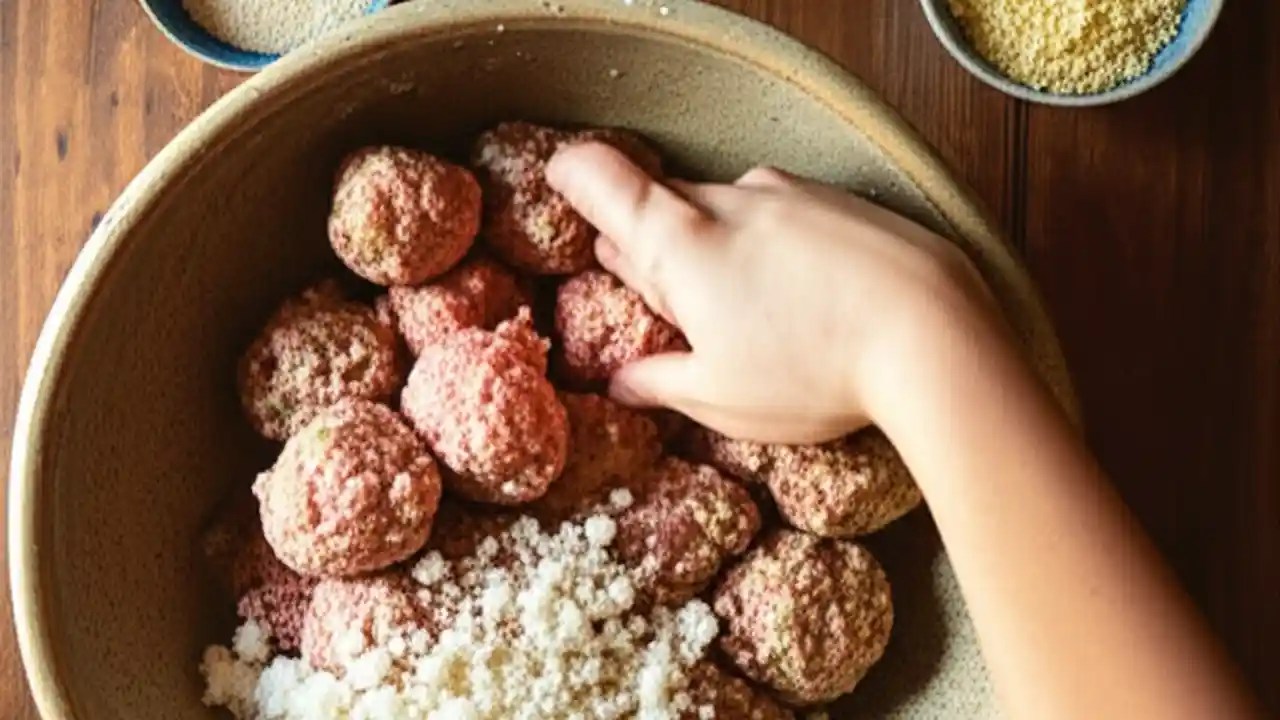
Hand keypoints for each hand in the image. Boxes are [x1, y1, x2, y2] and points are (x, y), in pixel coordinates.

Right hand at [547, 142, 1006, 444]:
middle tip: (667, 303)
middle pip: (662, 203)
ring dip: (715, 248)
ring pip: (723, 209)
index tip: (563, 191)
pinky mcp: (836, 202)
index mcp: (681, 243)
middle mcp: (728, 201)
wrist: (936, 330)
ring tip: (745, 312)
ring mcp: (787, 195)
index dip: (571, 178)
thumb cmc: (814, 370)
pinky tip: (799, 297)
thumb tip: (622, 382)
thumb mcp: (720, 396)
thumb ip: (659, 382)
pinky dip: (769, 246)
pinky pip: (779, 213)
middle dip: (651, 246)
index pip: (599, 178)